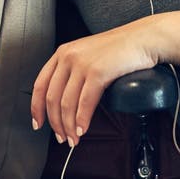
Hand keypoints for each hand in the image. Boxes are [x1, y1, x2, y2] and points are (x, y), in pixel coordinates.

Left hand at [31, 21, 156, 146]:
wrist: (143, 38)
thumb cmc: (120, 50)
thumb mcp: (88, 55)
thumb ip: (74, 72)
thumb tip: (66, 103)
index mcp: (63, 53)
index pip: (40, 84)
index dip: (36, 108)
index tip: (38, 124)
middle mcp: (68, 57)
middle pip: (52, 98)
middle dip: (55, 123)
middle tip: (61, 138)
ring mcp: (82, 64)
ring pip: (67, 104)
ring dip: (69, 127)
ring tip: (74, 139)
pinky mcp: (97, 72)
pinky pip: (84, 103)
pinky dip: (82, 121)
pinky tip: (83, 130)